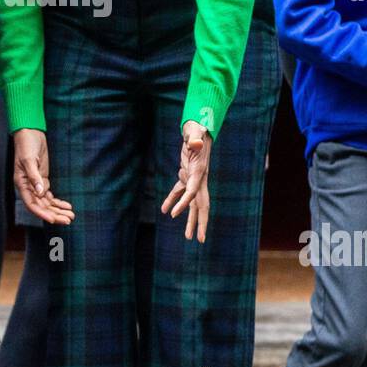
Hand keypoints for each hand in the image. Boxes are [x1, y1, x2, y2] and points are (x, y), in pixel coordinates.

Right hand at [13, 128, 73, 224]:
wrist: (30, 134)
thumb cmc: (26, 145)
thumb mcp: (29, 160)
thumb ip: (34, 177)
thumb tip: (40, 193)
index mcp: (22, 184)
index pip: (32, 204)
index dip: (42, 214)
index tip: (53, 220)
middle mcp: (28, 187)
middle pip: (42, 207)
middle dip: (55, 214)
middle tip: (69, 219)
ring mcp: (36, 184)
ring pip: (47, 203)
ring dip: (58, 210)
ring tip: (71, 216)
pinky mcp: (43, 180)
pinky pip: (50, 196)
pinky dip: (58, 202)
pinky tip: (67, 206)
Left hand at [161, 120, 211, 241]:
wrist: (199, 127)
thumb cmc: (197, 129)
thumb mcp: (195, 132)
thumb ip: (195, 137)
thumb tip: (194, 142)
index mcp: (200, 172)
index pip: (193, 192)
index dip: (184, 203)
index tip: (174, 215)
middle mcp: (199, 179)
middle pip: (201, 205)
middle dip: (200, 223)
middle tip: (199, 240)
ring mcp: (193, 178)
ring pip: (191, 203)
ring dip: (189, 219)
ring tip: (188, 237)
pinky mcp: (186, 174)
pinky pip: (179, 191)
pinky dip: (172, 200)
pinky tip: (165, 210)